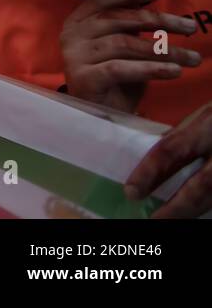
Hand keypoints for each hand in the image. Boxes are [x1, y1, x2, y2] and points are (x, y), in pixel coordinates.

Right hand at [60, 0, 200, 113]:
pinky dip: (151, 69)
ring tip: (192, 58)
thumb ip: (130, 29)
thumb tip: (153, 6)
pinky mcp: (84, 78)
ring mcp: (75, 56)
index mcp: (77, 22)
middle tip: (189, 27)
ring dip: (163, 50)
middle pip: (118, 19)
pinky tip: (174, 71)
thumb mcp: (123, 49)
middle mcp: (72, 35)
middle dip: (158, 21)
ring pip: (124, 44)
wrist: (99, 118)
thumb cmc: (114, 81)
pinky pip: (121, 68)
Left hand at [126, 102, 211, 217]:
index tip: (131, 191)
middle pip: (202, 184)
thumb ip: (185, 134)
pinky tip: (198, 214)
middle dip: (177, 207)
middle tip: (154, 220)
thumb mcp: (205, 113)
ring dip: (195, 211)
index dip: (150, 172)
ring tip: (174, 222)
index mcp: (209, 122)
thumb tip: (157, 161)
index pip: (173, 149)